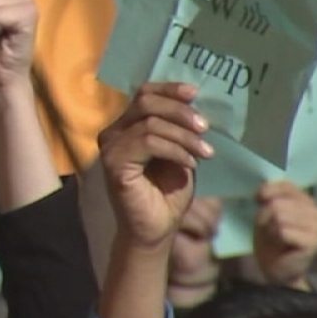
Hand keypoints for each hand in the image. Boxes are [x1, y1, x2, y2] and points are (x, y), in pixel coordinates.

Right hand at [98, 83, 211, 248]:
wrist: (157, 229)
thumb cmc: (168, 192)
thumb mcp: (179, 151)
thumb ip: (179, 128)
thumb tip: (196, 102)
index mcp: (127, 125)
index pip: (145, 93)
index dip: (170, 89)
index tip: (196, 93)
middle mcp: (113, 132)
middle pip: (146, 101)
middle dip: (181, 111)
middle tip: (205, 127)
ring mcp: (110, 147)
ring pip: (151, 123)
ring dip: (184, 136)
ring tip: (205, 152)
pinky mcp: (114, 163)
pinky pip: (149, 143)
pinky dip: (176, 150)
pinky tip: (191, 164)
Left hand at [253, 180, 316, 288]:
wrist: (276, 268)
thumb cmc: (270, 239)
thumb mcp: (265, 213)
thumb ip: (268, 198)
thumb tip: (263, 192)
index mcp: (304, 199)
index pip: (285, 185)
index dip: (267, 192)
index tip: (258, 201)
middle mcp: (314, 209)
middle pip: (277, 204)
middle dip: (265, 218)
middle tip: (270, 231)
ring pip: (279, 217)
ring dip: (270, 230)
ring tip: (276, 238)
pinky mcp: (313, 241)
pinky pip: (283, 231)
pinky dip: (275, 239)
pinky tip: (281, 245)